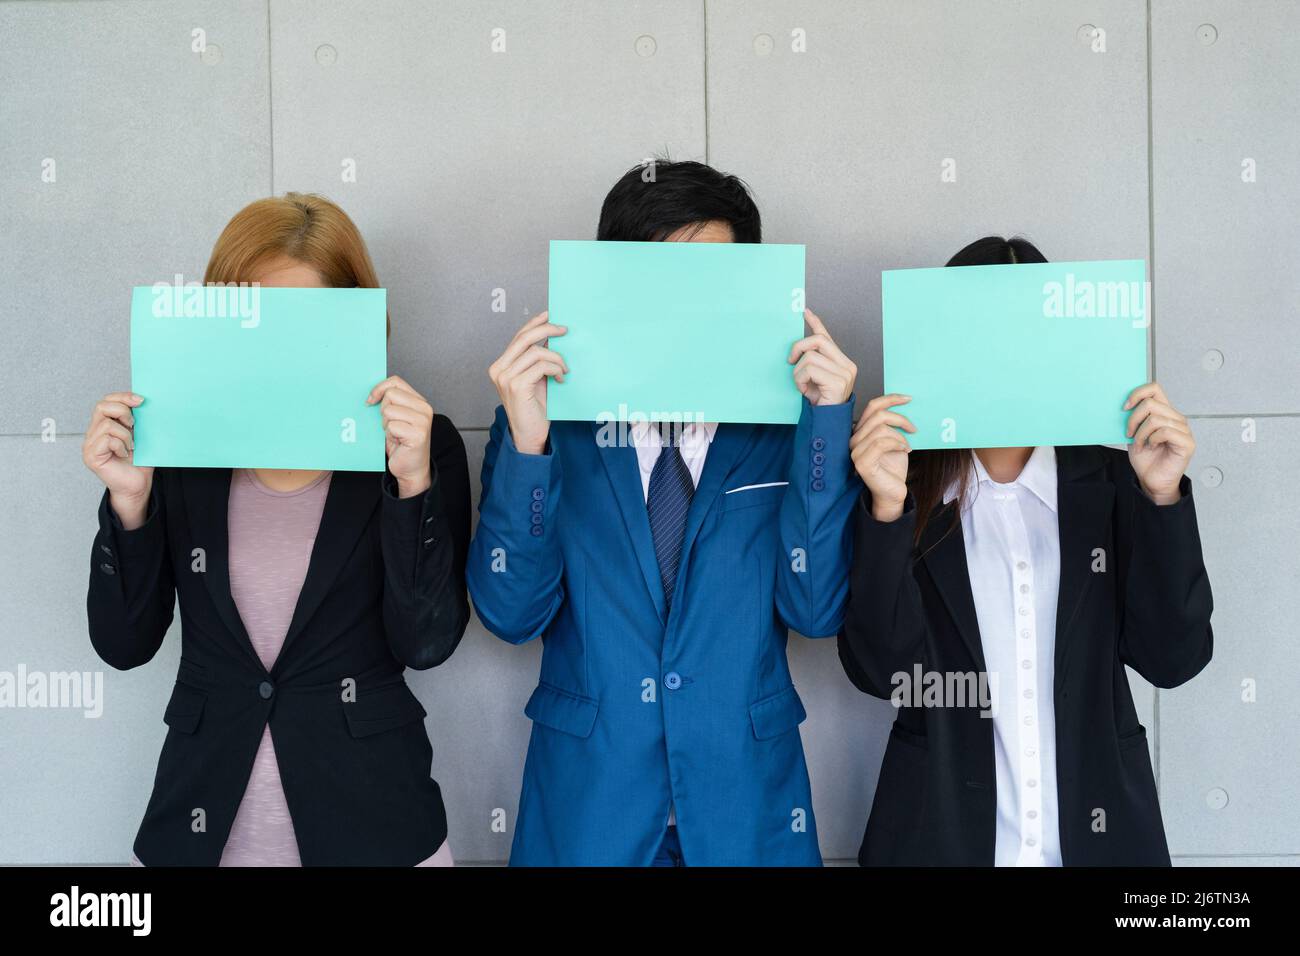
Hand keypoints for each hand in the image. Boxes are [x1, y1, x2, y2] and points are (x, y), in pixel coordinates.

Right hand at [82, 391, 153, 529]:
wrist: (138, 485)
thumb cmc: (139, 462)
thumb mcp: (141, 435)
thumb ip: (137, 419)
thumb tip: (143, 400)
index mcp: (103, 425)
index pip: (106, 401)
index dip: (123, 397)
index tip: (141, 400)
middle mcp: (93, 433)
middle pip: (101, 406)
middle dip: (123, 411)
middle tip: (134, 425)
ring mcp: (89, 444)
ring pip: (107, 424)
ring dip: (125, 434)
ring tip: (131, 446)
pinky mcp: (91, 456)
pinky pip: (107, 440)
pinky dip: (120, 445)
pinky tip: (125, 454)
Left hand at [367, 375, 433, 497]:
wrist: (412, 468)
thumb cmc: (402, 444)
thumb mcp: (396, 417)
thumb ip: (390, 402)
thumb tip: (371, 393)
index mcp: (419, 401)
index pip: (395, 381)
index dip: (379, 389)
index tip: (371, 401)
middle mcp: (424, 408)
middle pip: (390, 394)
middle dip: (383, 410)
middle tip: (390, 424)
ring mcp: (423, 421)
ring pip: (389, 410)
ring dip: (386, 424)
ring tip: (395, 434)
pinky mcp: (418, 434)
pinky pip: (392, 426)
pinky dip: (389, 435)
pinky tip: (397, 441)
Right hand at [488, 311, 567, 454]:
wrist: (531, 435)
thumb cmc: (535, 409)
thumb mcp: (537, 379)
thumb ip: (539, 359)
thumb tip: (554, 337)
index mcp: (501, 365)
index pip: (518, 336)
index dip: (534, 323)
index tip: (550, 314)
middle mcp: (499, 369)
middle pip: (525, 338)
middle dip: (547, 330)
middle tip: (565, 330)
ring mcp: (505, 377)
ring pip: (536, 352)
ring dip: (557, 358)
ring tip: (565, 370)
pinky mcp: (516, 385)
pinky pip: (541, 366)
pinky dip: (555, 369)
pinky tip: (561, 379)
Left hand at [788, 309, 856, 405]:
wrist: (827, 423)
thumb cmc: (820, 402)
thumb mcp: (813, 378)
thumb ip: (811, 362)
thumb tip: (798, 348)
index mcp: (843, 362)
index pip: (827, 337)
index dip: (815, 323)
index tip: (805, 312)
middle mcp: (847, 365)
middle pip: (817, 340)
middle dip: (798, 347)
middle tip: (790, 360)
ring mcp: (845, 373)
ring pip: (809, 357)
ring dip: (798, 372)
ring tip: (802, 385)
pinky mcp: (838, 381)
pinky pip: (809, 370)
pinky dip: (800, 380)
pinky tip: (804, 390)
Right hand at [849, 394, 914, 521]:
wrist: (893, 492)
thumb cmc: (894, 468)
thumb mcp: (896, 440)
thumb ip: (894, 425)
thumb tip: (907, 406)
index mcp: (861, 431)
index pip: (872, 406)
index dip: (891, 399)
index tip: (908, 399)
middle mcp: (854, 439)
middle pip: (878, 415)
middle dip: (900, 419)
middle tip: (913, 429)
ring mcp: (856, 451)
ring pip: (880, 429)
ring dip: (900, 436)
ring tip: (907, 446)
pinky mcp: (862, 462)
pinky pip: (881, 443)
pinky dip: (897, 444)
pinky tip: (904, 450)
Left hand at [1124, 382, 1193, 504]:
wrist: (1151, 480)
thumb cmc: (1145, 457)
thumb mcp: (1134, 434)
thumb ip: (1134, 418)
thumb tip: (1123, 404)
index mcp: (1164, 412)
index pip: (1154, 388)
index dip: (1137, 393)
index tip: (1124, 407)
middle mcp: (1176, 418)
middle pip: (1151, 403)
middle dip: (1133, 419)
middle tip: (1129, 433)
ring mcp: (1183, 429)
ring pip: (1155, 419)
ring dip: (1141, 433)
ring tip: (1140, 444)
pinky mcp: (1187, 442)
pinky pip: (1165, 431)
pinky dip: (1152, 439)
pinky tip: (1151, 447)